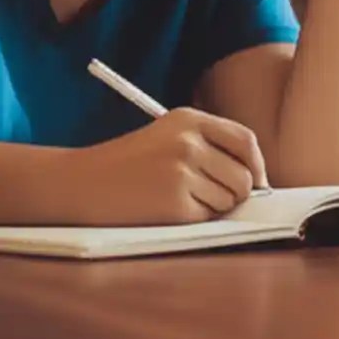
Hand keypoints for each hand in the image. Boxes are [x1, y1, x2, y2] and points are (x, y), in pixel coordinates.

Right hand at [65, 108, 267, 225]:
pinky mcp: (174, 202)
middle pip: (244, 176)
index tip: (258, 182)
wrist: (79, 183)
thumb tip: (260, 180)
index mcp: (190, 120)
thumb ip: (211, 147)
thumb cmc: (128, 164)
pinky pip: (207, 217)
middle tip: (210, 196)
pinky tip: (166, 208)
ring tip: (179, 197)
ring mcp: (181, 171)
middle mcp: (189, 142)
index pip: (245, 141)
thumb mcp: (168, 136)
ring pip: (230, 200)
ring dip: (214, 207)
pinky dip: (194, 219)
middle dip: (235, 193)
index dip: (257, 165)